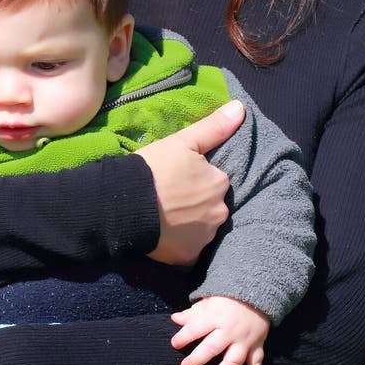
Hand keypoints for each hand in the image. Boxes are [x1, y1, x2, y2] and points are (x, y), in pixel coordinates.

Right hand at [135, 100, 243, 264]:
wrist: (123, 203)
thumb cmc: (153, 168)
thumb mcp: (182, 141)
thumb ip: (214, 127)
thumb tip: (241, 107)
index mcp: (219, 182)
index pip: (215, 180)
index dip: (196, 177)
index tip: (177, 176)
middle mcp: (219, 212)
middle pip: (211, 205)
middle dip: (197, 201)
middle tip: (170, 195)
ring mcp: (204, 237)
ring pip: (202, 227)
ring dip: (189, 222)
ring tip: (165, 214)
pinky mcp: (189, 257)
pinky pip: (189, 248)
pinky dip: (180, 242)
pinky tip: (164, 232)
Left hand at [171, 296, 269, 364]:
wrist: (256, 293)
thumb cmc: (228, 298)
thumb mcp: (208, 301)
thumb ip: (192, 313)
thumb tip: (174, 319)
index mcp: (215, 316)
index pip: (196, 328)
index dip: (183, 337)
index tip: (174, 344)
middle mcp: (229, 330)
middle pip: (212, 348)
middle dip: (197, 359)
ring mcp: (244, 340)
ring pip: (233, 361)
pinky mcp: (257, 346)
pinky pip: (256, 364)